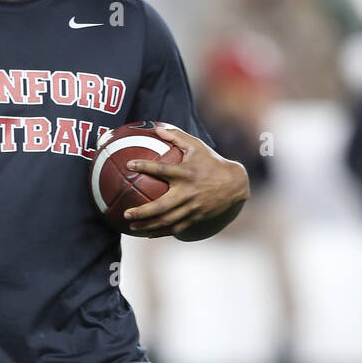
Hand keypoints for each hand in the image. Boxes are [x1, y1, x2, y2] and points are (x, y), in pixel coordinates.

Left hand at [122, 124, 249, 239]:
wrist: (235, 184)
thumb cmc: (212, 162)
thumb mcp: (197, 146)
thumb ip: (177, 137)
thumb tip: (157, 128)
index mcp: (186, 173)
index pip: (162, 169)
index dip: (145, 166)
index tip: (129, 164)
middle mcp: (188, 193)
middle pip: (161, 206)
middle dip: (142, 212)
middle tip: (126, 213)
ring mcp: (192, 208)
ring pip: (167, 221)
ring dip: (148, 225)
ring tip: (132, 226)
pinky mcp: (195, 218)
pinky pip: (175, 228)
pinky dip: (161, 232)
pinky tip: (148, 234)